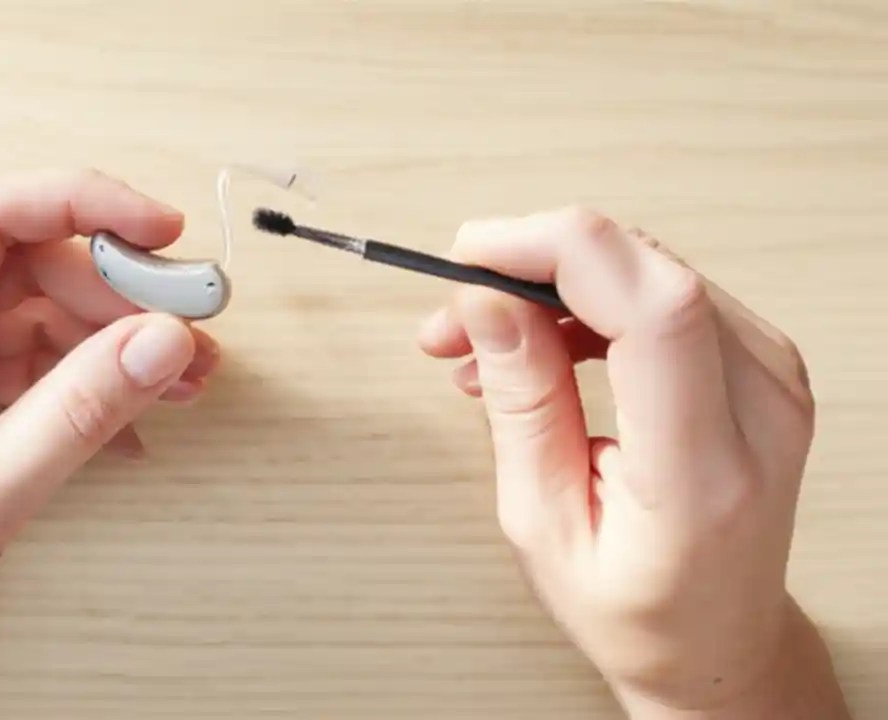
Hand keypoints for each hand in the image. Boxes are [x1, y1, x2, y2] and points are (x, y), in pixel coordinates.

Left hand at [0, 170, 219, 718]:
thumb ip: (78, 411)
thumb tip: (165, 339)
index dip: (84, 205)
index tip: (163, 231)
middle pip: (25, 269)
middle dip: (117, 296)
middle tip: (193, 336)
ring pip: (33, 319)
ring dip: (110, 345)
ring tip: (183, 384)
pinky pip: (21, 368)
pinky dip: (80, 389)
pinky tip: (129, 427)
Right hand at [418, 208, 847, 718]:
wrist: (718, 635)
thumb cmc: (636, 607)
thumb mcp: (543, 525)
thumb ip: (522, 404)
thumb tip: (486, 300)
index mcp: (704, 471)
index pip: (652, 311)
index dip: (553, 253)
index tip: (467, 258)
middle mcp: (760, 410)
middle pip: (647, 271)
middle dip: (529, 264)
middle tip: (452, 313)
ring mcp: (772, 376)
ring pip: (646, 268)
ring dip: (548, 282)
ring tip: (475, 342)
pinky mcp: (758, 357)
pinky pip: (659, 290)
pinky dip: (584, 300)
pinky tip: (531, 341)